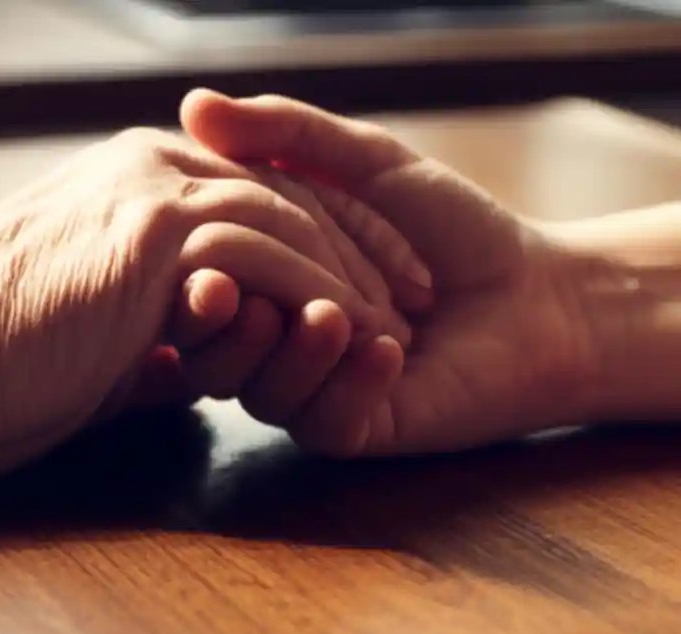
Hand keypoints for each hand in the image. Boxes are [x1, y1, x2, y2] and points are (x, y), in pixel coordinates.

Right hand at [0, 127, 421, 476]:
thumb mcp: (92, 333)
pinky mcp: (149, 229)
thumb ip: (155, 326)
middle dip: (355, 247)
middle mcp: (144, 162)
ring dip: (349, 273)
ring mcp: (145, 188)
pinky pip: (268, 252)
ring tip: (394, 327)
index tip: (362, 289)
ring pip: (287, 215)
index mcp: (128, 174)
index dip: (318, 238)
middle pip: (285, 190)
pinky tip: (351, 336)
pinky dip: (318, 293)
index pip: (251, 190)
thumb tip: (198, 355)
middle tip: (405, 301)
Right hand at [179, 90, 602, 455]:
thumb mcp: (365, 163)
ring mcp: (312, 391)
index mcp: (261, 282)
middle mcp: (273, 343)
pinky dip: (346, 386)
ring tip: (333, 316)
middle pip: (209, 352)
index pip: (199, 286)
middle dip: (223, 328)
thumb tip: (194, 103)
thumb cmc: (453, 228)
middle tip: (242, 299)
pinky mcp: (357, 431)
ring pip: (260, 393)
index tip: (206, 265)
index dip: (192, 280)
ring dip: (289, 354)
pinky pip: (323, 424)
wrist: (542, 294)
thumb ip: (285, 134)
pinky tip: (389, 352)